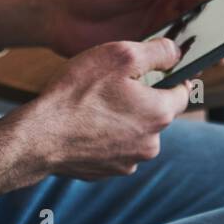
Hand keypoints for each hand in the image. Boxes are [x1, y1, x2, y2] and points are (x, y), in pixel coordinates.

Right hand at [0, 37, 190, 189]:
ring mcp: (128, 162)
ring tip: (94, 103)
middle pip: (157, 112)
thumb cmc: (78, 93)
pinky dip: (104, 135)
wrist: (39, 137)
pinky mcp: (106, 172)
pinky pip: (113, 147)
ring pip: (134, 131)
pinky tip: (84, 123)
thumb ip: (158, 52)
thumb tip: (178, 52)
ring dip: (122, 117)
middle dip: (142, 97)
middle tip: (114, 82)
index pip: (184, 93)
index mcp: (160, 114)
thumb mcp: (120, 55)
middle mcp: (150, 144)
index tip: (162, 68)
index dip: (174, 76)